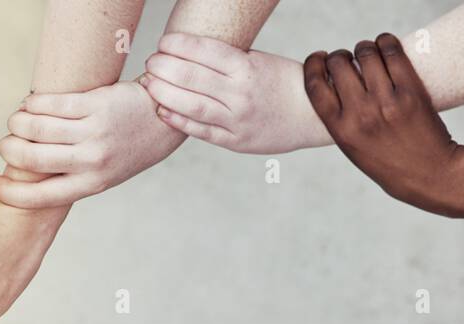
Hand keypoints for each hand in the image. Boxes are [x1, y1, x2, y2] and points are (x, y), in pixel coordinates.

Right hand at [0, 80, 183, 208]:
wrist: (161, 120)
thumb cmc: (125, 148)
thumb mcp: (103, 174)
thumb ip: (72, 178)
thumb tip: (27, 178)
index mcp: (92, 184)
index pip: (41, 197)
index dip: (10, 192)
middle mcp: (92, 162)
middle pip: (32, 160)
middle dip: (8, 150)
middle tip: (6, 144)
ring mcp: (95, 133)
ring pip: (37, 128)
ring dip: (17, 122)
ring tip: (17, 120)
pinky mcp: (96, 105)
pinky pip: (52, 104)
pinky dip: (33, 103)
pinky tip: (31, 104)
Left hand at [142, 34, 326, 153]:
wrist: (313, 115)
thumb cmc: (283, 82)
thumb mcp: (259, 60)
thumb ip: (227, 59)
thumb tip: (188, 52)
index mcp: (246, 68)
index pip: (203, 51)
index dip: (177, 45)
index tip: (163, 42)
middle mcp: (240, 94)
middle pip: (191, 77)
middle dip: (163, 67)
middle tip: (151, 62)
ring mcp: (237, 119)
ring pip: (192, 105)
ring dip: (164, 93)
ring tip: (150, 84)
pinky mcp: (236, 140)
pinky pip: (201, 130)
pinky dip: (178, 120)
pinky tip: (162, 111)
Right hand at [302, 35, 463, 216]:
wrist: (431, 175)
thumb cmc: (390, 163)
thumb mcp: (354, 149)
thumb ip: (341, 118)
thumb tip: (334, 79)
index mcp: (342, 130)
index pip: (315, 84)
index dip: (313, 64)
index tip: (319, 59)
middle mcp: (361, 114)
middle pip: (338, 63)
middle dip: (340, 56)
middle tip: (349, 61)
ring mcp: (386, 101)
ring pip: (365, 52)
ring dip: (364, 48)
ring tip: (369, 56)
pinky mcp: (410, 91)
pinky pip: (392, 51)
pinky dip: (385, 42)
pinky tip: (385, 47)